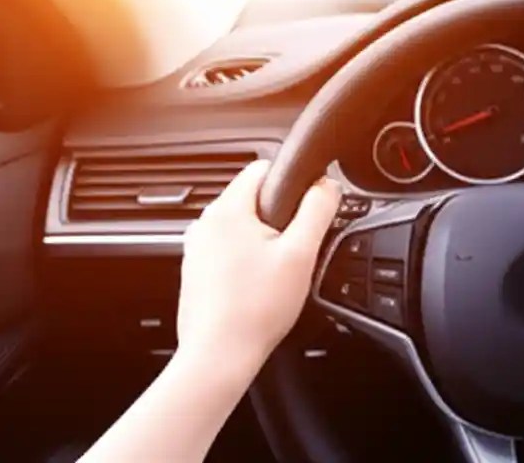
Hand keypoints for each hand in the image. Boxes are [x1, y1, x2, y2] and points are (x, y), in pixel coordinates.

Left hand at [177, 160, 340, 374]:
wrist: (219, 356)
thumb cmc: (256, 309)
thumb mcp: (301, 253)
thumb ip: (317, 210)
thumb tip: (327, 185)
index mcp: (227, 210)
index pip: (263, 167)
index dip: (293, 181)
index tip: (309, 207)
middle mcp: (204, 225)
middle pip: (254, 199)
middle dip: (280, 218)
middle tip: (296, 251)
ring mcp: (196, 250)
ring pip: (242, 228)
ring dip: (264, 242)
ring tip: (278, 274)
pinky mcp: (196, 273)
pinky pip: (229, 252)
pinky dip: (248, 262)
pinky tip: (260, 288)